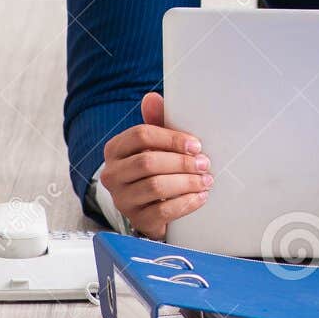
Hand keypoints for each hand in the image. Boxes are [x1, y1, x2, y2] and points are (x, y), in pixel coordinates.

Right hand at [99, 92, 212, 239]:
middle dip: (182, 162)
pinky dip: (186, 202)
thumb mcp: (157, 142)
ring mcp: (122, 199)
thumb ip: (157, 121)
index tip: (196, 145)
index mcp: (116, 149)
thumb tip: (152, 98)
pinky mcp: (137, 220)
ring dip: (187, 182)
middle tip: (205, 163)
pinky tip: (200, 196)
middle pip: (148, 162)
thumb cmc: (157, 167)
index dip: (172, 139)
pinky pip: (162, 210)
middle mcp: (112, 175)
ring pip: (155, 186)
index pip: (141, 136)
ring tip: (206, 180)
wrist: (152, 205)